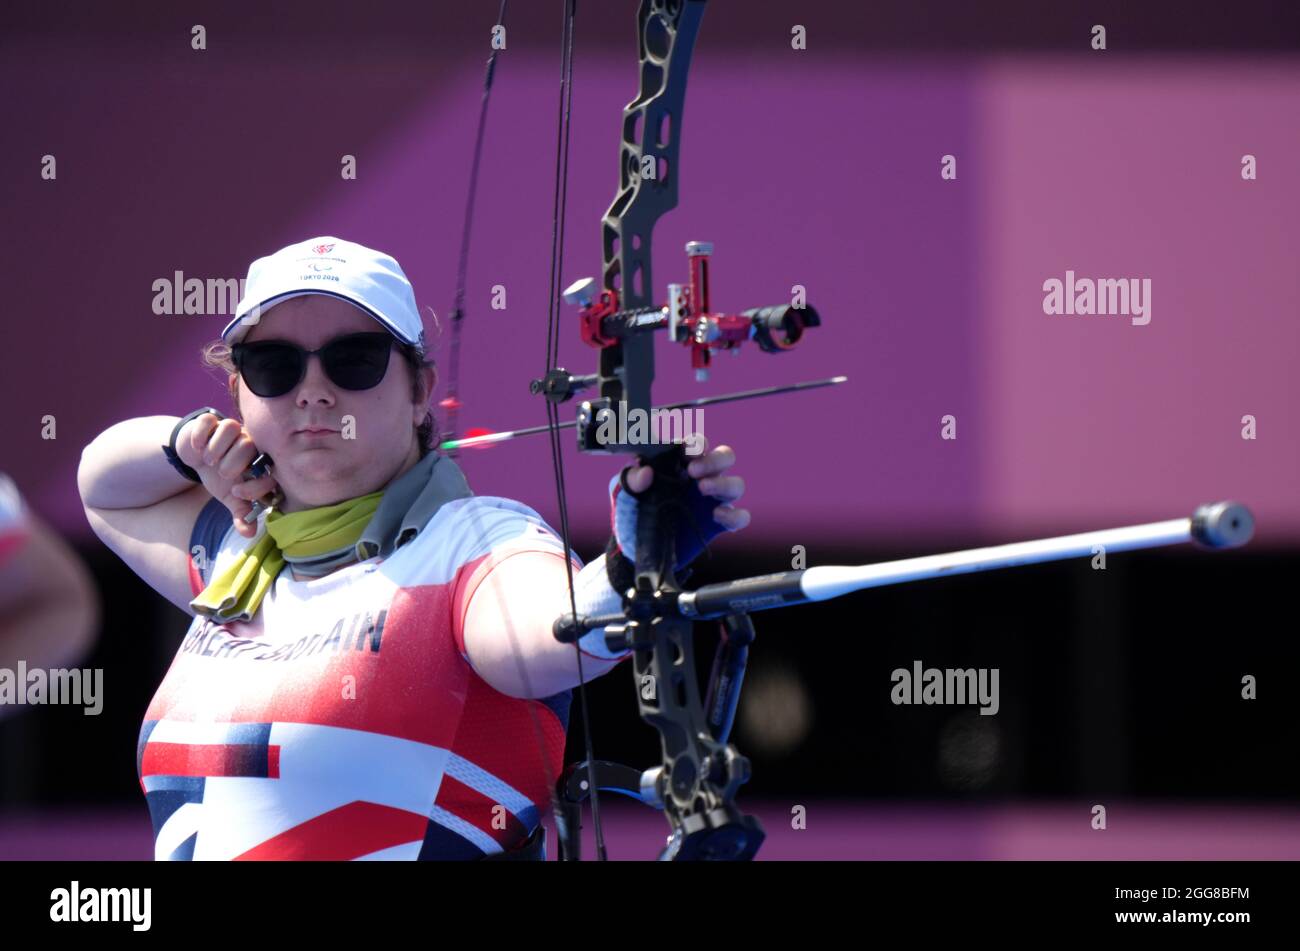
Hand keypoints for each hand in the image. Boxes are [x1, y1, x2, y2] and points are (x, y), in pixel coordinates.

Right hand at [174, 413, 278, 537]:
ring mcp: (230, 429)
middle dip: (231, 465)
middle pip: (247, 446)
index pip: (268, 468)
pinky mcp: (211, 421)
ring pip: (231, 428)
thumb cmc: (220, 478)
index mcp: (259, 461)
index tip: (237, 492)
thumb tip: (249, 534)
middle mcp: (248, 442)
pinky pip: (209, 420)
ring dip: (216, 449)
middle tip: (221, 473)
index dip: (254, 484)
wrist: (198, 457)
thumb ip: (241, 514)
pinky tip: (197, 447)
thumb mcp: (230, 497)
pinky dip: (200, 435)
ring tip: (209, 461)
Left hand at [624, 436, 749, 532]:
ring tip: (703, 489)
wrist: (634, 550)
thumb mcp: (622, 494)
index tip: (687, 451)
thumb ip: (630, 480)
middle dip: (714, 460)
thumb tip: (645, 472)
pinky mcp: (717, 525)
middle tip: (694, 471)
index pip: (697, 444)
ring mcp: (711, 501)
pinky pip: (739, 517)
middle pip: (725, 457)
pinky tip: (717, 516)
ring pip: (736, 484)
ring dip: (723, 484)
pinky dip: (735, 515)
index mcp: (679, 464)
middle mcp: (700, 478)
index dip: (697, 443)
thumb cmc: (630, 513)